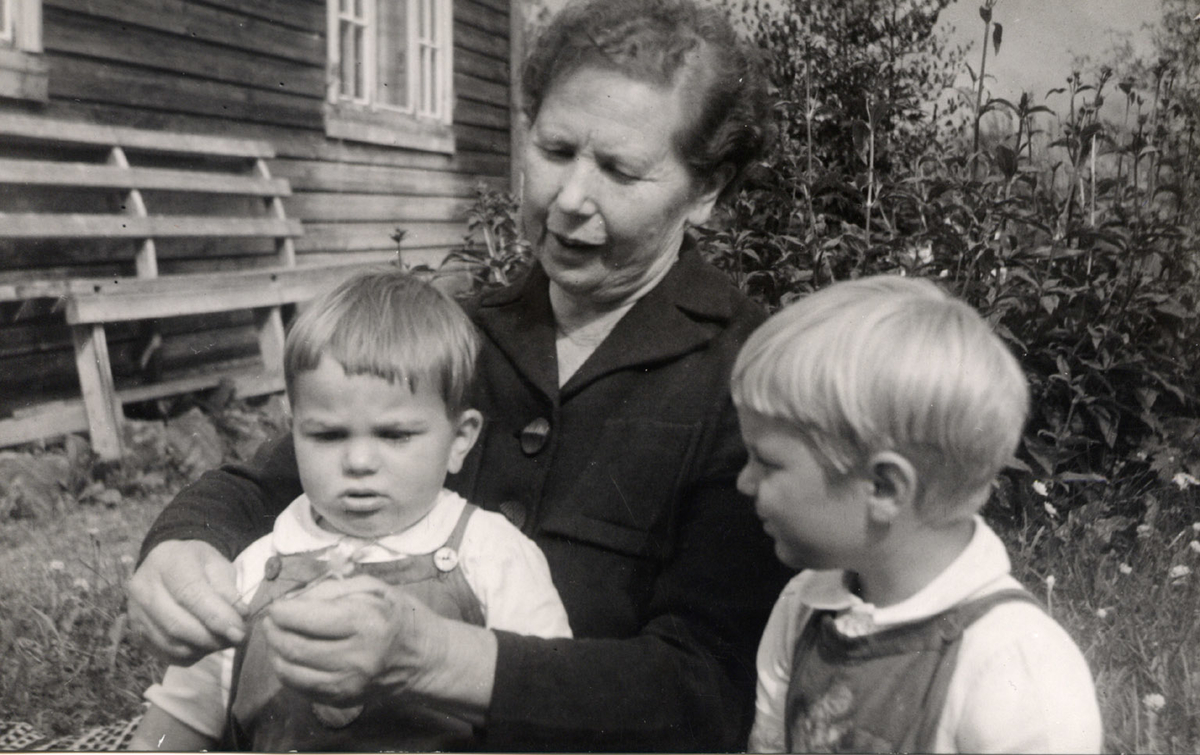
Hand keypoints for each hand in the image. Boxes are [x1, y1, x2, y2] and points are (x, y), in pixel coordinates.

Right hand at [128, 540, 246, 663]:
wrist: (166, 564)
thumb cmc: (197, 564)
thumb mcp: (217, 564)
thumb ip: (227, 588)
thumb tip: (240, 615)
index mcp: (166, 562)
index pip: (191, 594)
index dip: (216, 617)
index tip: (239, 632)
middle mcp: (143, 588)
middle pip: (177, 624)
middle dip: (211, 638)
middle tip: (236, 639)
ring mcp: (135, 613)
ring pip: (170, 643)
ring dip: (202, 649)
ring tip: (223, 641)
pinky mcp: (136, 633)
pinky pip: (165, 654)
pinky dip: (189, 655)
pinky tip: (204, 645)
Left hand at [262, 576, 496, 719]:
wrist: (426, 659)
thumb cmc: (401, 616)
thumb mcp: (373, 588)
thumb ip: (331, 589)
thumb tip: (293, 601)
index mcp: (365, 622)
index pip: (305, 619)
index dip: (281, 611)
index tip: (276, 606)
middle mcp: (355, 657)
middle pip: (292, 647)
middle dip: (273, 631)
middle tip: (271, 621)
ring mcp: (348, 684)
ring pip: (290, 672)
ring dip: (275, 653)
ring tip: (277, 638)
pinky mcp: (342, 700)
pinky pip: (300, 688)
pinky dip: (287, 671)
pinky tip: (292, 657)